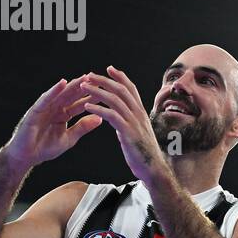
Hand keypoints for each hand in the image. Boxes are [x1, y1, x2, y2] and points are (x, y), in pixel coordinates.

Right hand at [4, 77, 102, 169]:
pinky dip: (53, 91)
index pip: (79, 104)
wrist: (26, 157)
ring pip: (60, 95)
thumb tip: (100, 119)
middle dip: (84, 88)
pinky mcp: (35, 111)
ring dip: (72, 86)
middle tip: (98, 79)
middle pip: (71, 96)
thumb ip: (82, 128)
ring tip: (84, 78)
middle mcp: (54, 109)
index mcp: (63, 115)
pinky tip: (62, 83)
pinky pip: (45, 99)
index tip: (105, 91)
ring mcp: (44, 109)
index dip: (91, 98)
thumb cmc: (44, 148)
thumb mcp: (68, 138)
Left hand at [79, 66, 167, 184]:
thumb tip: (118, 121)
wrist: (153, 168)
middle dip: (104, 80)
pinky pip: (111, 116)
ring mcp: (134, 122)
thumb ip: (128, 123)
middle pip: (121, 90)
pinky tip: (87, 106)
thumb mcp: (137, 133)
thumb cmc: (144, 153)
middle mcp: (139, 114)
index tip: (109, 69)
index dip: (120, 77)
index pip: (131, 88)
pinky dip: (98, 109)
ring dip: (97, 91)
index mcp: (141, 112)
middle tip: (89, 75)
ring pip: (115, 100)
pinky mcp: (128, 132)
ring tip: (84, 87)